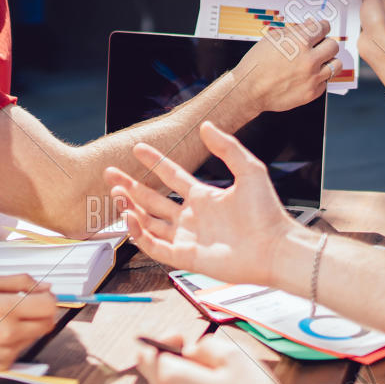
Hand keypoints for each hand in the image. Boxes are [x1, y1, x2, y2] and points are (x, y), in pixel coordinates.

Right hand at [0, 274, 58, 371]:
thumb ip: (21, 282)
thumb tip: (46, 287)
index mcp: (7, 309)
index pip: (49, 307)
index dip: (48, 299)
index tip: (39, 296)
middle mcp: (11, 333)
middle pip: (48, 324)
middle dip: (42, 313)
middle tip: (27, 306)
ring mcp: (8, 352)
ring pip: (36, 336)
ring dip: (29, 326)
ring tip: (5, 320)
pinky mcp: (4, 365)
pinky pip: (22, 349)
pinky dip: (16, 341)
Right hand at [105, 120, 302, 285]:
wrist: (274, 247)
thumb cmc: (267, 212)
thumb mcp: (248, 170)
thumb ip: (226, 147)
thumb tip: (206, 125)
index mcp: (204, 197)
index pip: (172, 177)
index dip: (154, 162)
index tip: (137, 148)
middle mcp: (192, 218)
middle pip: (153, 201)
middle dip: (131, 187)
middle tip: (110, 174)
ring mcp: (187, 238)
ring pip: (149, 223)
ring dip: (131, 208)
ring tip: (117, 194)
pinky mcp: (186, 257)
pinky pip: (154, 246)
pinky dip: (139, 234)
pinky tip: (130, 217)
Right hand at [234, 17, 339, 112]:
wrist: (249, 90)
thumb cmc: (257, 64)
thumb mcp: (273, 38)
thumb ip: (295, 30)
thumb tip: (309, 25)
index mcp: (300, 42)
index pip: (324, 28)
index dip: (322, 27)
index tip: (322, 29)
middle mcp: (309, 59)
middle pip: (333, 46)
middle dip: (326, 44)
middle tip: (319, 47)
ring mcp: (312, 77)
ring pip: (336, 65)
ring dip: (328, 61)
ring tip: (317, 62)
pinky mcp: (312, 92)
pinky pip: (325, 82)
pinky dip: (319, 78)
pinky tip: (308, 76)